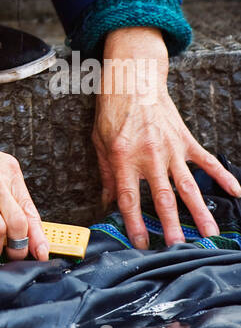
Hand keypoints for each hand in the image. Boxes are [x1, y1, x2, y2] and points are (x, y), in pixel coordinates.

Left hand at [93, 27, 240, 247]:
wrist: (133, 79)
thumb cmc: (112, 110)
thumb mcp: (99, 141)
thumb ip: (106, 174)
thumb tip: (107, 203)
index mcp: (123, 157)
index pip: (129, 198)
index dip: (135, 223)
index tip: (142, 244)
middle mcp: (149, 155)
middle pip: (163, 198)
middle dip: (172, 226)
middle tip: (180, 248)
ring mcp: (171, 148)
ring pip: (188, 186)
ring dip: (200, 212)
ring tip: (210, 234)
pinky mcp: (185, 140)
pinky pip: (207, 162)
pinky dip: (223, 177)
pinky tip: (237, 193)